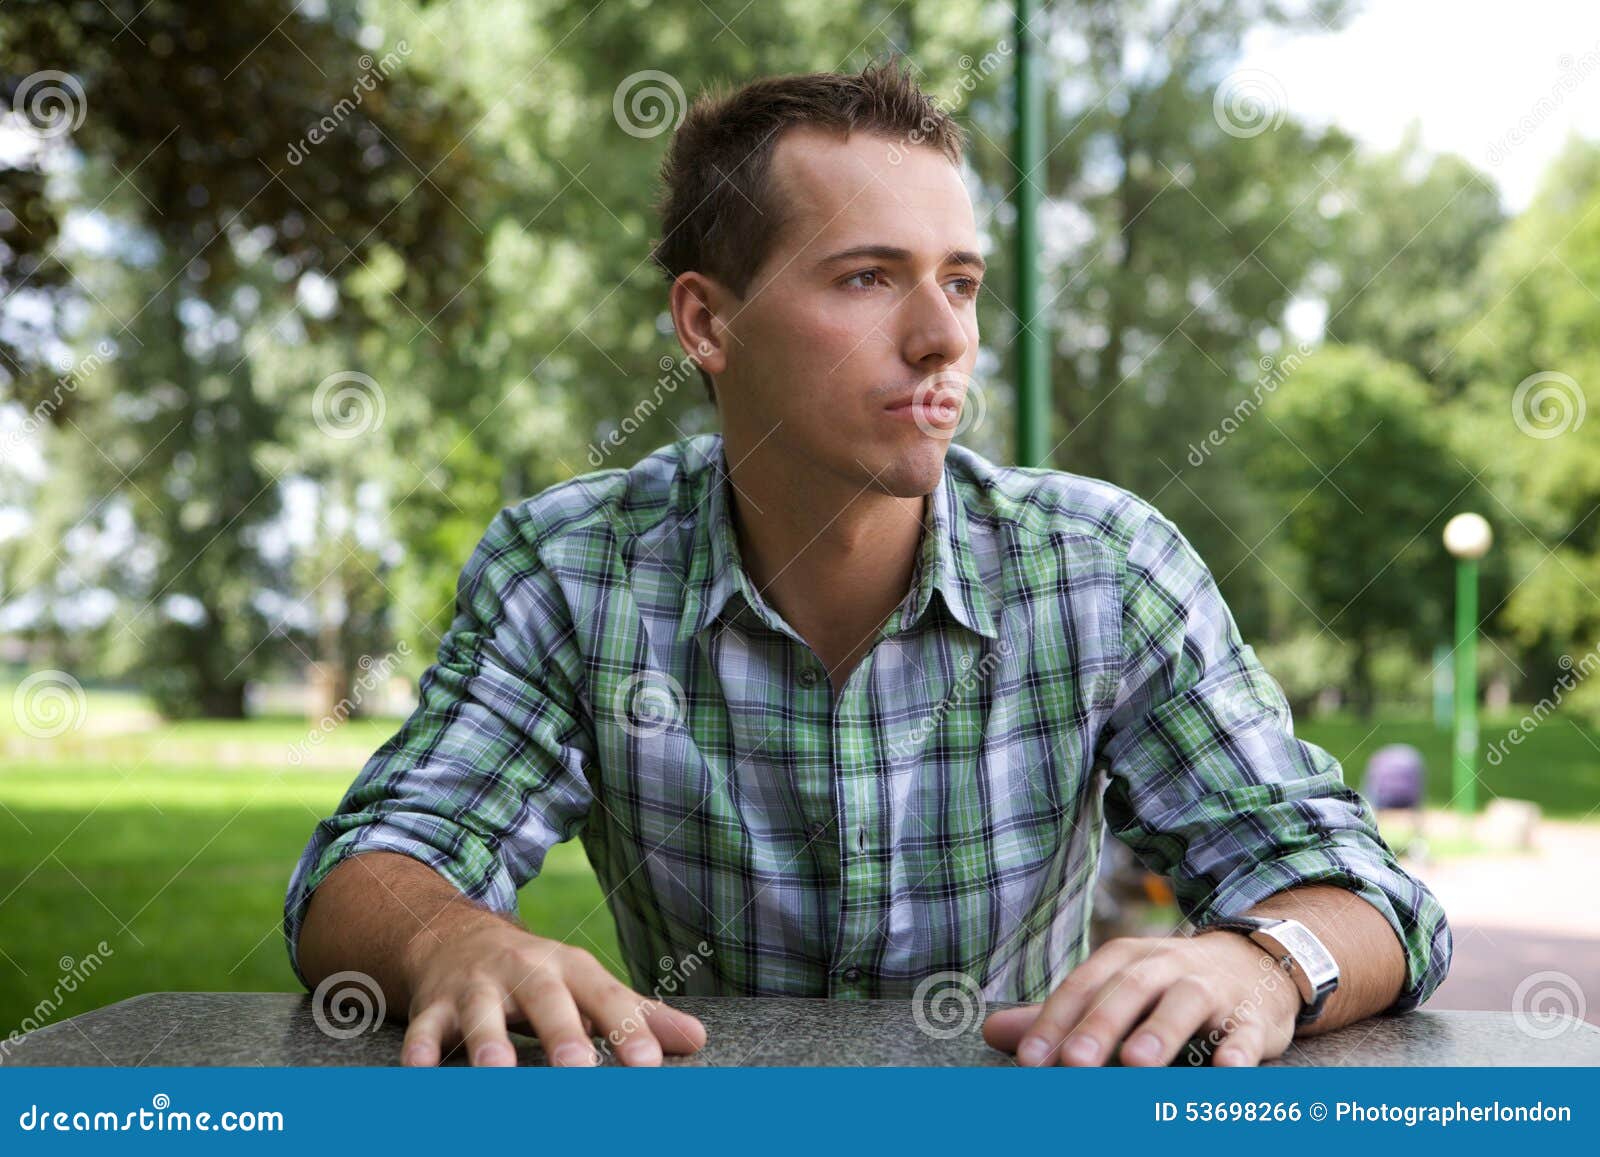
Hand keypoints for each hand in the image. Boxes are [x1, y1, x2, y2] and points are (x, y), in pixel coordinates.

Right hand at [398, 917, 706, 1066]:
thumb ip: (636, 1014)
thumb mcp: (586, 984)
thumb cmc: (536, 974)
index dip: (628, 1028)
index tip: (649, 1066)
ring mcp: (476, 987)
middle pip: (545, 999)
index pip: (605, 998)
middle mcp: (524, 973)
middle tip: (578, 1070)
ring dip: (487, 1043)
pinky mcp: (433, 1006)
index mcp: (570, 970)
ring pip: (480, 1013)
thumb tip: (696, 1040)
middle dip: (560, 1033)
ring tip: (497, 1075)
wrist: (456, 936)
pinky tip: (420, 1072)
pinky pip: (424, 1027)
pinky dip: (420, 1048)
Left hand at [982, 931, 1302, 1066]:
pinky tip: (1227, 1070)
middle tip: (1074, 1065)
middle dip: (1100, 1027)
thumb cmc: (1167, 987)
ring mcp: (1211, 988)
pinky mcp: (1253, 1015)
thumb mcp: (1113, 991)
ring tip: (1137, 1065)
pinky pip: (1246, 1031)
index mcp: (1125, 959)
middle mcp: (1165, 965)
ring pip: (1185, 1003)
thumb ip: (1060, 1016)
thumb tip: (991, 1031)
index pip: (1082, 987)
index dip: (1054, 1022)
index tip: (1028, 1062)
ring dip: (1160, 1032)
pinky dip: (1238, 1049)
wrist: (1254, 965)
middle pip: (1128, 990)